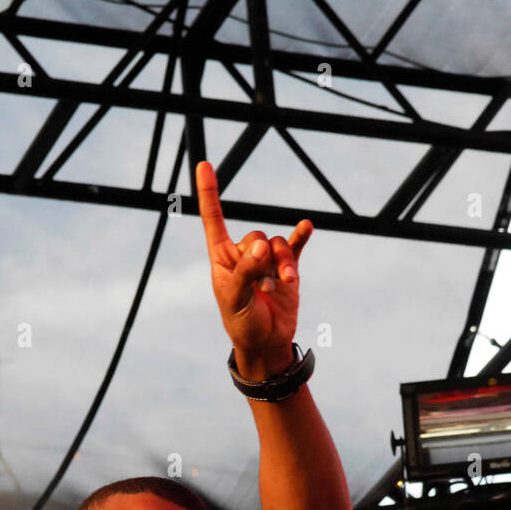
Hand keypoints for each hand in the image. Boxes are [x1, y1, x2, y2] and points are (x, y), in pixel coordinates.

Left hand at [196, 160, 312, 379]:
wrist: (267, 343)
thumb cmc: (243, 323)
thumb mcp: (236, 299)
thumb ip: (246, 271)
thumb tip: (262, 245)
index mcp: (222, 258)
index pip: (213, 220)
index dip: (209, 194)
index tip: (203, 166)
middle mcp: (244, 254)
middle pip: (256, 236)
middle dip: (263, 259)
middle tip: (262, 287)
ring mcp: (267, 261)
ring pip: (277, 244)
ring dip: (283, 263)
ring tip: (285, 284)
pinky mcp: (287, 268)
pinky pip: (294, 246)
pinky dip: (300, 237)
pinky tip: (307, 227)